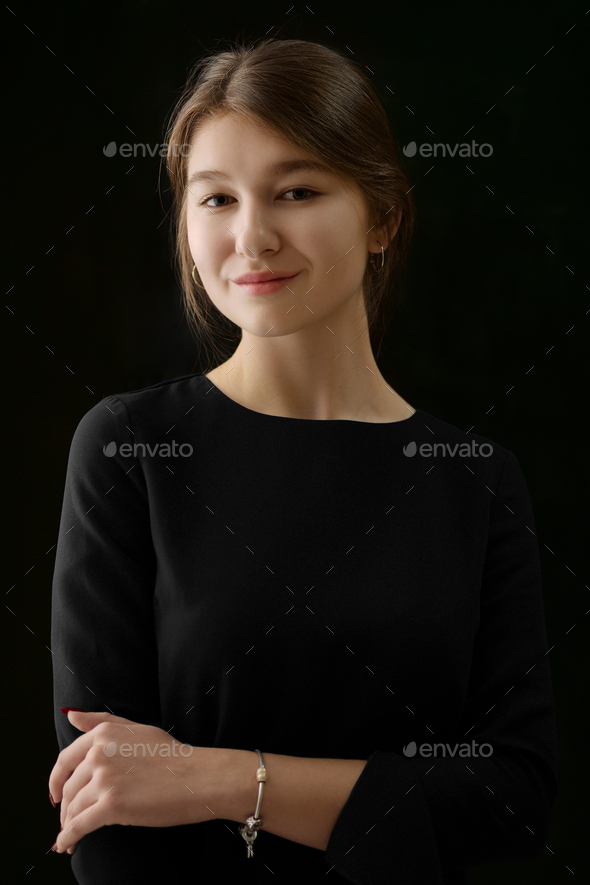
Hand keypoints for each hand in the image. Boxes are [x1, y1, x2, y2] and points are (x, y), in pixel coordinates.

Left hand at [49, 710, 217, 853]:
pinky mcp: (111, 805)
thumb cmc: (172, 755)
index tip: (55, 795)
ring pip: (73, 808)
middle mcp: (99, 753)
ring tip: (70, 836)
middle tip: (69, 820)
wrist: (197, 777)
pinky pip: (79, 825)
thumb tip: (71, 716)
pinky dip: (69, 837)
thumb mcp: (136, 729)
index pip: (65, 759)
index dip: (56, 780)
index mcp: (103, 734)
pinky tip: (68, 845)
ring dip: (67, 825)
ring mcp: (104, 779)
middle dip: (65, 807)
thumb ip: (101, 722)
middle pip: (68, 787)